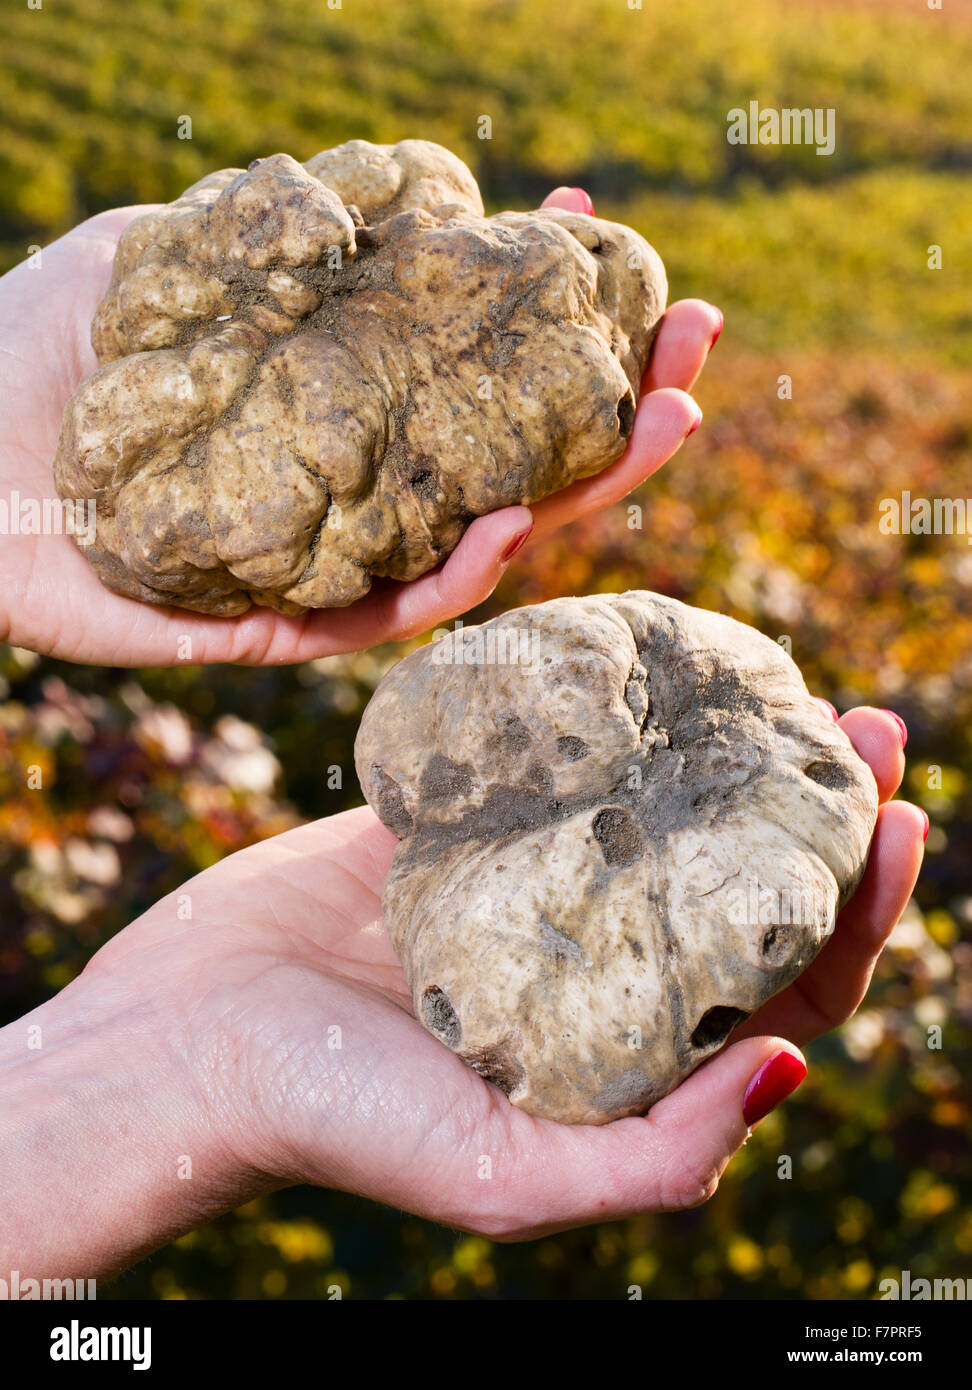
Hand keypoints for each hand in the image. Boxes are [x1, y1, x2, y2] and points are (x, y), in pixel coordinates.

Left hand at [0, 188, 718, 666]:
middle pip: (509, 459)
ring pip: (480, 544)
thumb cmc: (39, 349)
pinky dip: (458, 573)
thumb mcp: (169, 254)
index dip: (548, 312)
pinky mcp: (278, 630)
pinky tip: (517, 519)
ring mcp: (324, 559)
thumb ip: (284, 235)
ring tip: (665, 422)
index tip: (610, 244)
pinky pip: (388, 611)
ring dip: (581, 491)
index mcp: (338, 401)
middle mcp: (351, 484)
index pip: (471, 365)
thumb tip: (417, 196)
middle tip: (697, 348)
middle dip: (612, 406)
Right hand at [0, 706, 922, 1276]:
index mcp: (628, 1055)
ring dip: (728, 752)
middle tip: (868, 724)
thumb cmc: (339, 1122)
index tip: (896, 820)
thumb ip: (657, 1156)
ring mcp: (530, 886)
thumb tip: (794, 1067)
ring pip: (661, 814)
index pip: (784, 986)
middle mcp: (595, 966)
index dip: (858, 912)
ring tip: (782, 678)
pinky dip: (608, 721)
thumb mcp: (510, 1182)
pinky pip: (554, 765)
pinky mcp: (461, 826)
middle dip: (817, 813)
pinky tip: (650, 666)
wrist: (188, 1046)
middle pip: (740, 886)